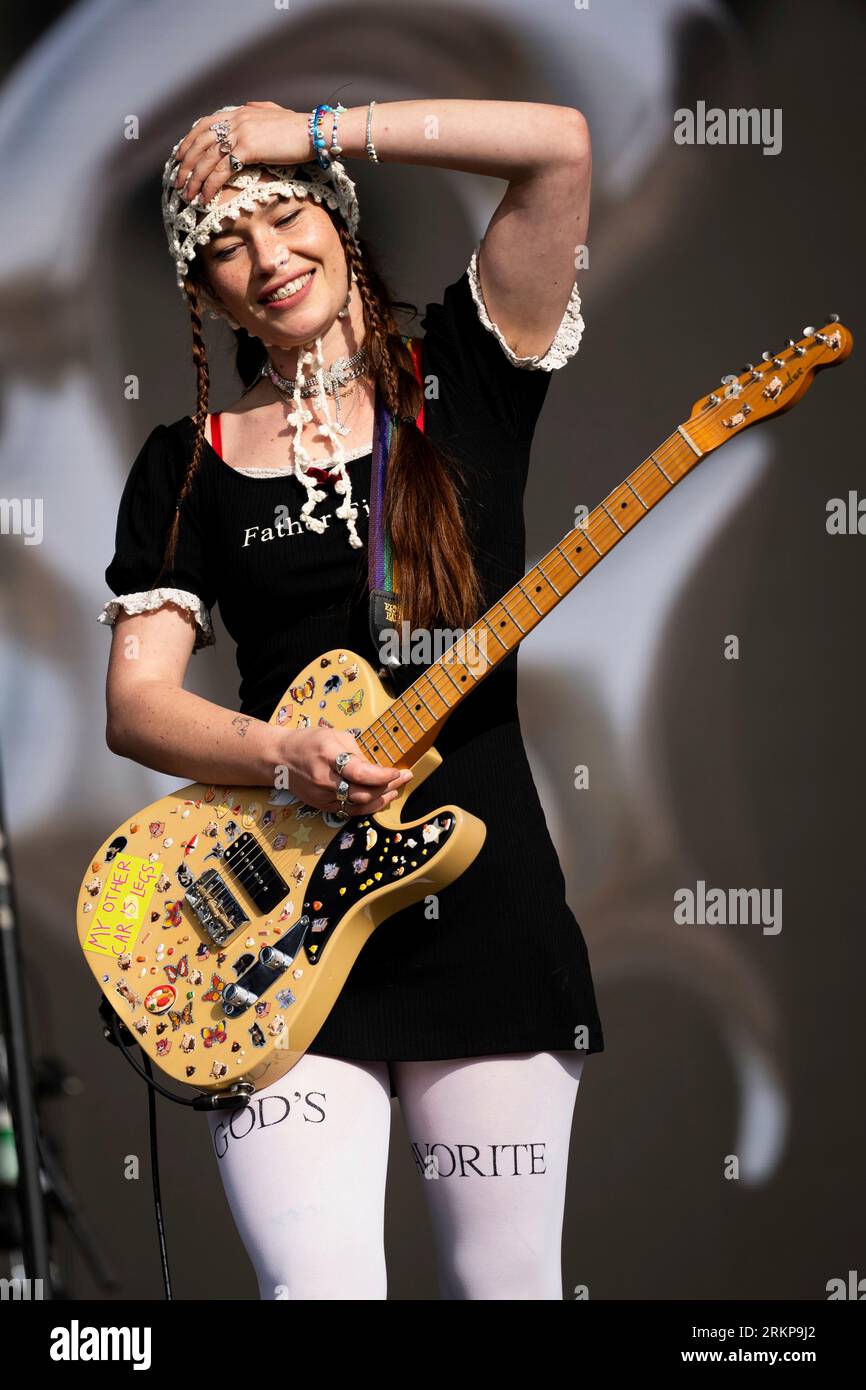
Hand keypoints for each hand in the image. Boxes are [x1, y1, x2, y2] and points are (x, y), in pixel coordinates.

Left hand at [171, 101, 312, 207]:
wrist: (314, 131)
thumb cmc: (299, 128)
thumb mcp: (275, 113)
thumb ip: (258, 110)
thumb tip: (247, 106)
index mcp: (239, 112)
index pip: (204, 125)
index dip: (188, 141)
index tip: (180, 157)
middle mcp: (235, 119)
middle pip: (199, 142)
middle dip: (185, 163)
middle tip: (178, 181)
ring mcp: (240, 133)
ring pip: (206, 158)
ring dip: (194, 179)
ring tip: (187, 195)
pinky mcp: (247, 149)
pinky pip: (221, 171)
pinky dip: (210, 186)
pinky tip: (206, 198)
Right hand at [276, 727, 411, 817]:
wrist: (278, 758)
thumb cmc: (308, 742)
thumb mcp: (334, 735)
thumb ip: (356, 752)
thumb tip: (376, 768)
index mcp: (328, 756)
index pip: (360, 772)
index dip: (382, 775)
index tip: (398, 771)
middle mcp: (324, 780)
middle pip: (362, 792)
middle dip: (388, 787)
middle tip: (404, 779)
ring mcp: (322, 796)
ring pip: (358, 805)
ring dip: (381, 800)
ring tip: (396, 791)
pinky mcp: (320, 806)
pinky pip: (348, 811)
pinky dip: (367, 807)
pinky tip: (379, 800)